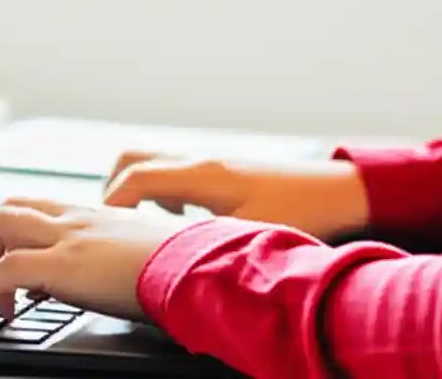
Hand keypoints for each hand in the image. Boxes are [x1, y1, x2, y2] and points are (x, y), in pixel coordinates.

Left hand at [0, 197, 199, 320]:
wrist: (196, 266)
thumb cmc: (182, 262)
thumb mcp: (144, 250)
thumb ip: (116, 255)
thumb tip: (105, 277)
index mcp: (95, 215)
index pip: (40, 208)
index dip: (15, 235)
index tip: (9, 264)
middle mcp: (77, 219)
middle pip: (9, 208)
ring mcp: (68, 237)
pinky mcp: (63, 264)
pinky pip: (6, 270)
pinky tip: (8, 313)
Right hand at [104, 151, 370, 241]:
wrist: (340, 189)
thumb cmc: (303, 211)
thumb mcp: (253, 237)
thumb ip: (213, 254)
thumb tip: (183, 283)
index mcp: (202, 176)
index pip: (135, 179)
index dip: (110, 205)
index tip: (102, 233)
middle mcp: (200, 162)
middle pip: (132, 159)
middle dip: (112, 191)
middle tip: (112, 226)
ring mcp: (210, 162)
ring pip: (152, 163)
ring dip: (137, 191)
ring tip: (144, 228)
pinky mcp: (221, 170)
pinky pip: (173, 172)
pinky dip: (160, 192)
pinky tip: (180, 221)